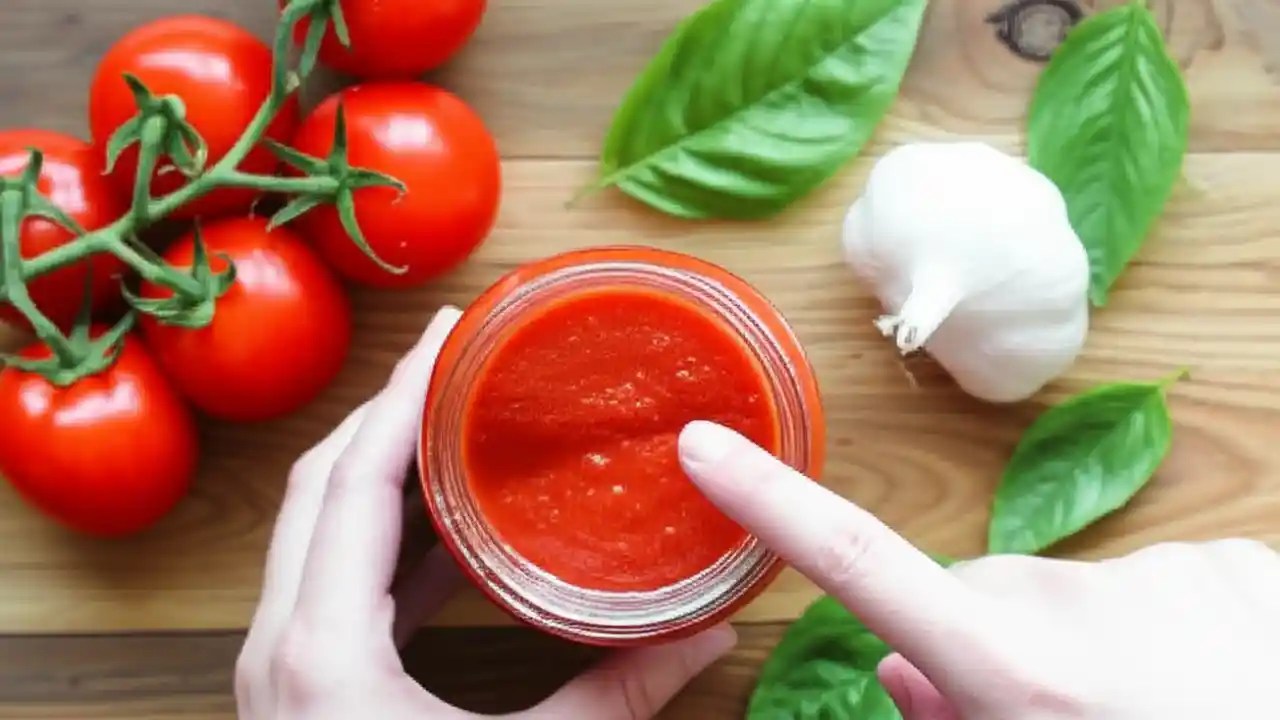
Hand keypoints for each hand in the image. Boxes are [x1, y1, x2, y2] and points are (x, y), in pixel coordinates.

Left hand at [235, 308, 736, 719]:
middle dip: (390, 412)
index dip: (404, 398)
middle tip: (459, 357)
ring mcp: (280, 670)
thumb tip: (715, 634)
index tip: (453, 334)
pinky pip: (333, 582)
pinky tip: (453, 535)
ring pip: (318, 531)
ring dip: (385, 472)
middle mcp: (279, 645)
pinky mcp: (300, 690)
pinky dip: (389, 541)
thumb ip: (618, 701)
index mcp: (320, 650)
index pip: (352, 481)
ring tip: (459, 425)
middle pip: (320, 487)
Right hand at [678, 421, 1279, 719]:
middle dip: (990, 642)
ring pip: (1074, 593)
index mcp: (1018, 676)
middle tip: (1048, 719)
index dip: (773, 504)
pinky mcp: (1238, 565)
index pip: (860, 565)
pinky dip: (1164, 627)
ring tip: (1149, 709)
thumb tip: (903, 663)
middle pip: (981, 593)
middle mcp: (1081, 607)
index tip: (706, 447)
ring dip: (1086, 642)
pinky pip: (1159, 586)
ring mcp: (1168, 575)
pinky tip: (1211, 682)